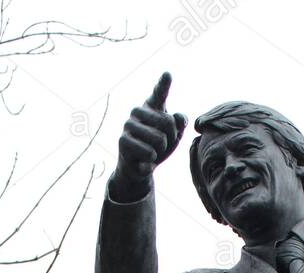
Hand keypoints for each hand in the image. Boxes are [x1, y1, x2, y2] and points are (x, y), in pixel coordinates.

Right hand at [113, 72, 186, 198]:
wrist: (139, 168)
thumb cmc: (158, 147)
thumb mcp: (173, 136)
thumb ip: (179, 125)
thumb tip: (180, 118)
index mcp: (151, 106)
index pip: (159, 93)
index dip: (164, 84)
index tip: (168, 75)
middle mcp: (138, 111)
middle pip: (168, 123)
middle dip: (171, 139)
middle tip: (162, 145)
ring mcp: (128, 124)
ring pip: (159, 140)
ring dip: (160, 151)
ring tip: (152, 152)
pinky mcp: (123, 140)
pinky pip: (149, 153)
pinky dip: (151, 161)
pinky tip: (143, 161)